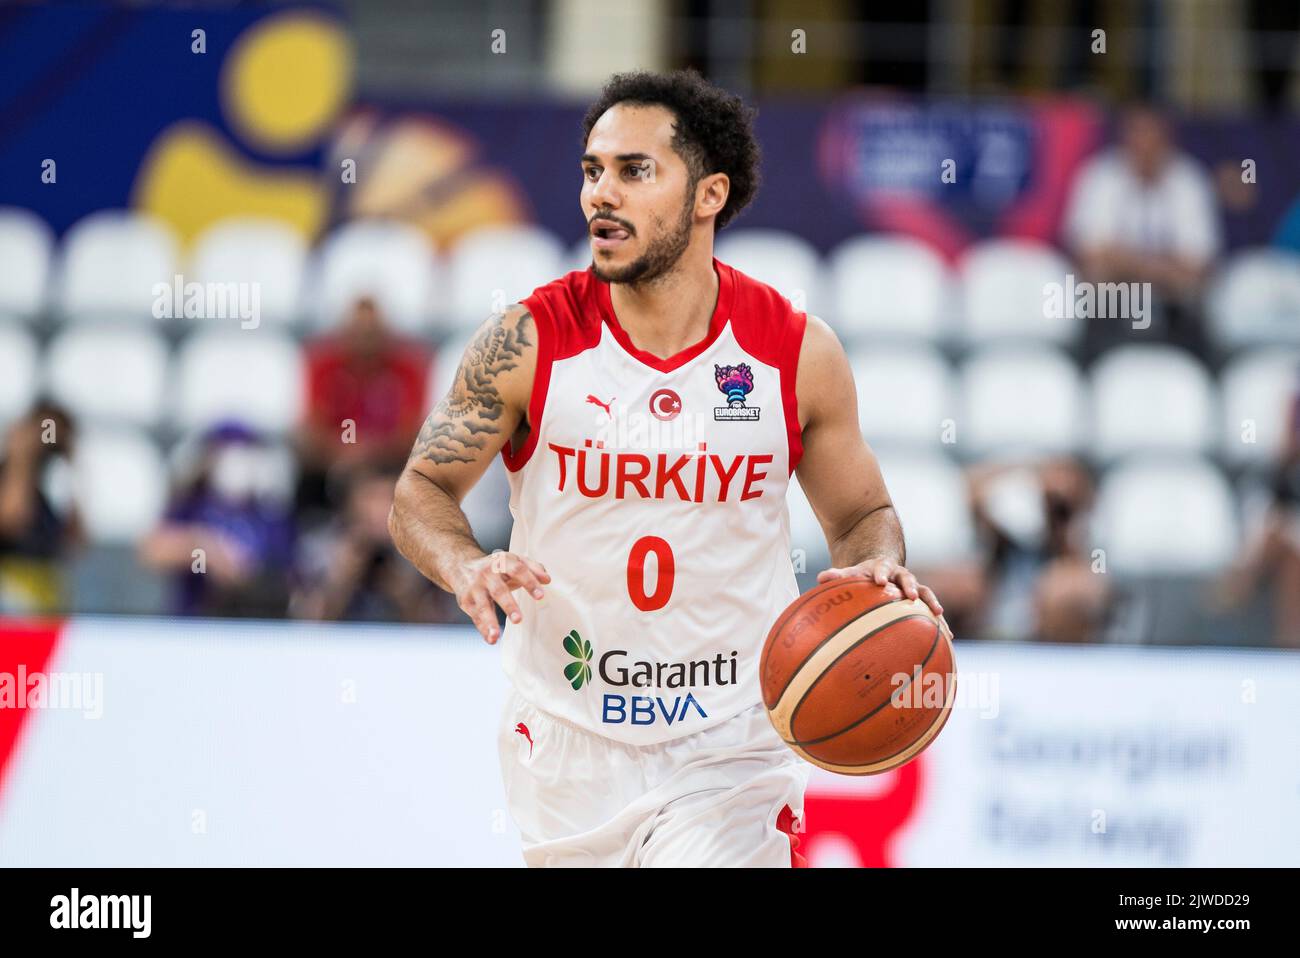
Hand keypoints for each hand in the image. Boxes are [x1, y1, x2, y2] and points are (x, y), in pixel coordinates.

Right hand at [452, 551, 550, 643]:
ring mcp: (475, 589)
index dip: (529, 582)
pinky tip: (491, 639)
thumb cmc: (495, 567)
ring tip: (496, 635)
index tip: (540, 596)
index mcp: (502, 562)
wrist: (461, 566)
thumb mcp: (513, 561)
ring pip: (483, 606)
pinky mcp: (467, 602)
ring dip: (490, 622)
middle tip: (518, 619)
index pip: (517, 570)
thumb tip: (547, 579)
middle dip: (508, 605)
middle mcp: (487, 575)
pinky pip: (476, 617)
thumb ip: (533, 568)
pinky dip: (483, 629)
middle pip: (498, 590)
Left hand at [817, 557, 943, 617]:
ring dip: (932, 603)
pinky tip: (948, 638)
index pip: (881, 568)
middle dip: (911, 587)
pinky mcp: (922, 601)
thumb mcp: (853, 573)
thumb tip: (821, 578)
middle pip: (908, 579)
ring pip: (926, 593)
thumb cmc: (865, 575)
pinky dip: (940, 623)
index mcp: (883, 568)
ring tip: (939, 615)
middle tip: (912, 597)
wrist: (884, 569)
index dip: (880, 574)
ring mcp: (914, 587)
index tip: (879, 581)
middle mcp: (901, 576)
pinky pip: (932, 612)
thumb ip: (838, 575)